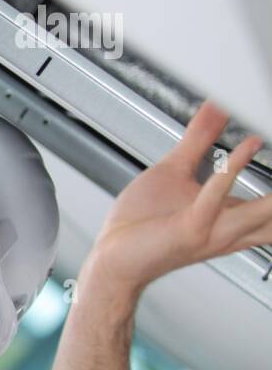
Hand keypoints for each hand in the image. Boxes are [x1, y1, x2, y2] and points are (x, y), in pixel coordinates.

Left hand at [90, 99, 269, 290]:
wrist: (113, 260)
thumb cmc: (142, 225)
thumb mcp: (175, 171)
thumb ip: (199, 139)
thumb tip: (216, 109)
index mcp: (234, 217)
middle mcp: (231, 228)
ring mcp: (213, 229)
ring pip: (264, 212)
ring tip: (270, 144)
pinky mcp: (191, 228)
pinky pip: (216, 198)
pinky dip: (232, 170)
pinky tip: (245, 148)